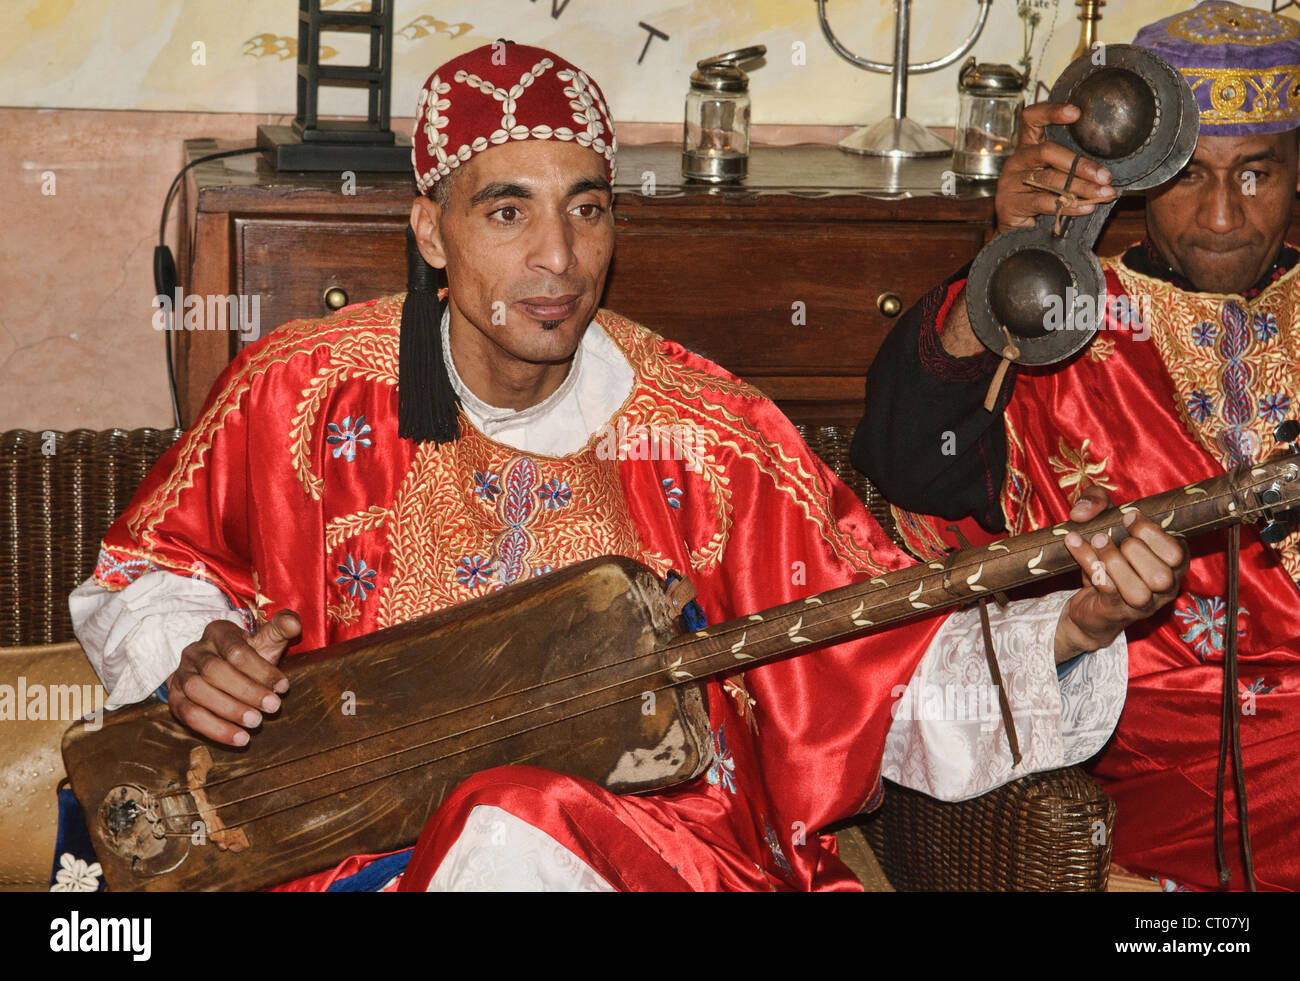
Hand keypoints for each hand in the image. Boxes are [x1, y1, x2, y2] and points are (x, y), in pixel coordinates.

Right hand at [167, 609, 300, 746]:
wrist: (224, 672)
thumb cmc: (250, 656)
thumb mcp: (266, 641)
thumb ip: (281, 629)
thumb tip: (293, 623)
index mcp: (218, 632)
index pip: (236, 650)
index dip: (261, 670)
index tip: (284, 687)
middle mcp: (195, 651)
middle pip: (215, 671)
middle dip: (246, 691)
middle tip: (273, 708)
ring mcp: (181, 674)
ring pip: (198, 692)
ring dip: (229, 711)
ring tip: (256, 724)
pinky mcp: (175, 698)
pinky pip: (189, 715)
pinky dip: (214, 729)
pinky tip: (239, 739)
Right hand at [995, 102, 1116, 234]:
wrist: (1015, 233)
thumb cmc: (1040, 201)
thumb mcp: (1055, 178)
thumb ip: (1071, 169)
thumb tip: (1107, 173)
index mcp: (1028, 147)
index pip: (1032, 118)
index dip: (1051, 111)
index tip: (1076, 113)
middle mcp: (1017, 160)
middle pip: (1046, 151)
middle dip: (1079, 164)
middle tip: (1104, 175)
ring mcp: (1009, 182)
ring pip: (1048, 179)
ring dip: (1080, 187)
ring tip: (1103, 194)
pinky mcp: (1008, 204)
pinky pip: (1042, 202)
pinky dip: (1069, 206)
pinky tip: (1086, 208)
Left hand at [1055, 486, 1188, 660]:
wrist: (1090, 602)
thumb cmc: (1107, 553)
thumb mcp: (1106, 521)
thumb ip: (1097, 503)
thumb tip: (1081, 512)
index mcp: (1173, 564)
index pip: (1177, 552)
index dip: (1152, 533)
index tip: (1127, 516)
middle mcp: (1164, 588)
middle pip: (1162, 575)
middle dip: (1135, 549)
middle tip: (1110, 534)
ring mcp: (1141, 604)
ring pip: (1138, 590)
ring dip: (1113, 560)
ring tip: (1096, 540)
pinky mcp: (1115, 611)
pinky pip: (1105, 588)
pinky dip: (1088, 562)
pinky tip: (1073, 543)